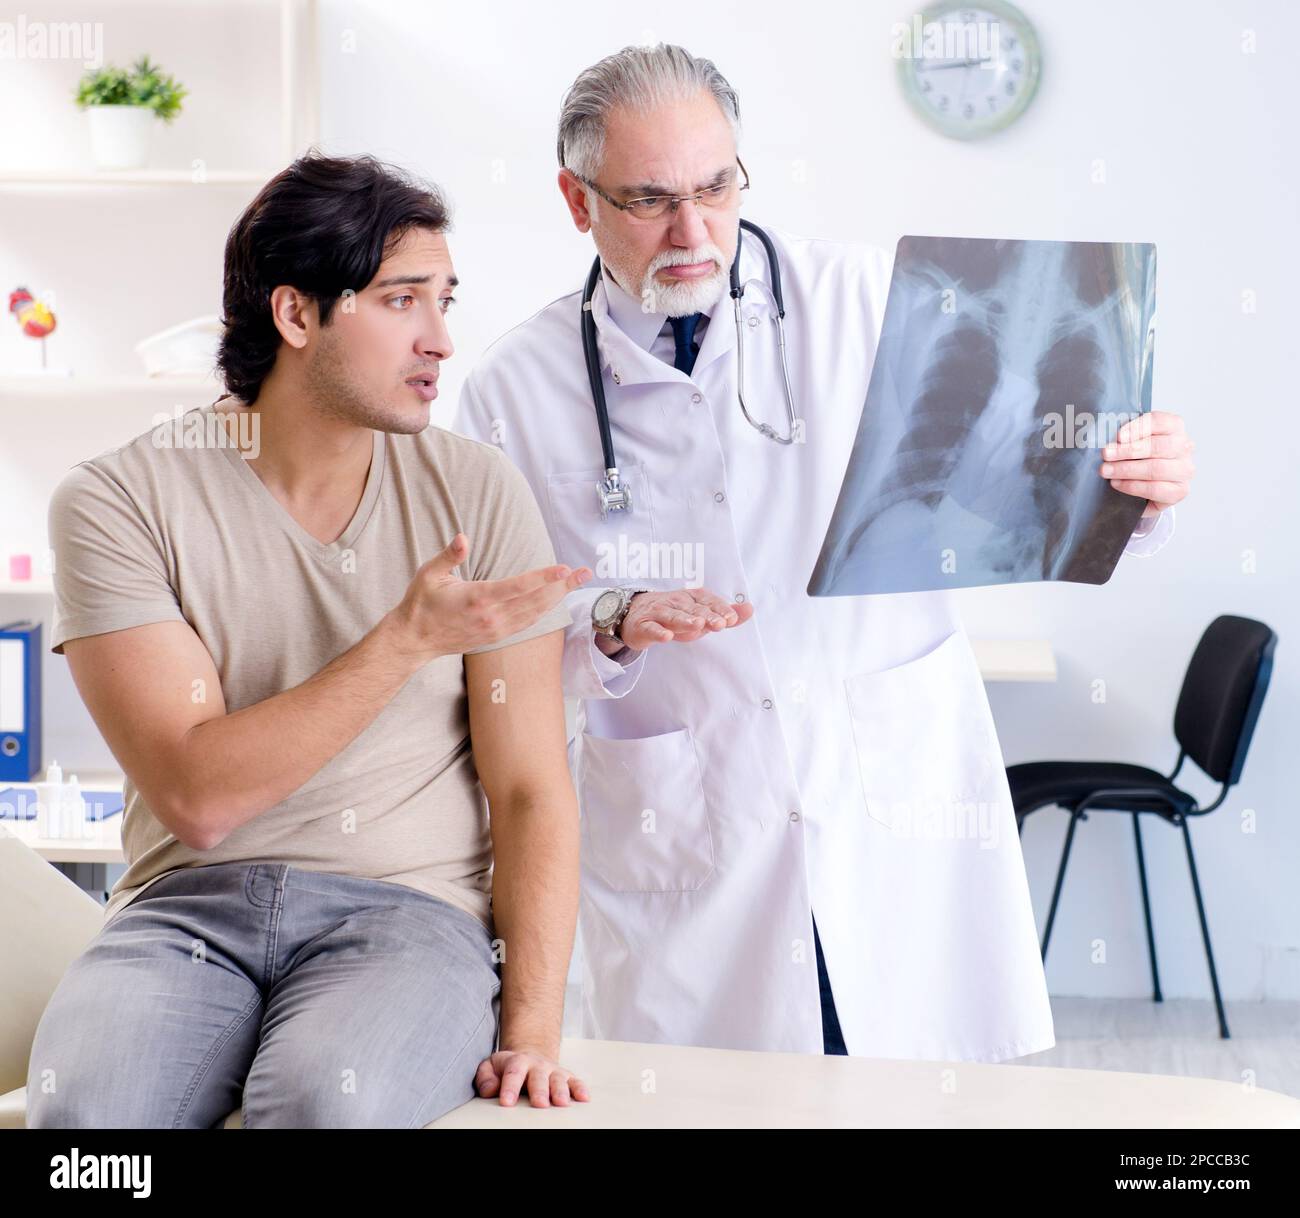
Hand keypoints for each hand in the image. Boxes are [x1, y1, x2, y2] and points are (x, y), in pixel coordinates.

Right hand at [386, 533, 590, 660]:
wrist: (414, 639)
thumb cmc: (421, 603)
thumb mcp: (429, 574)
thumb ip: (449, 555)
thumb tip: (463, 538)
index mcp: (477, 598)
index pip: (518, 587)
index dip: (544, 577)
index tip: (564, 569)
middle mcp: (491, 616)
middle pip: (535, 600)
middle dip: (563, 586)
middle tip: (585, 572)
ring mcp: (495, 629)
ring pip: (535, 613)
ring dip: (558, 598)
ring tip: (577, 583)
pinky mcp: (495, 636)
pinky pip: (527, 623)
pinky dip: (544, 611)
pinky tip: (555, 601)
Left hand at [474, 1046, 590, 1107]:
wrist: (529, 1056)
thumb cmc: (508, 1067)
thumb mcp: (490, 1066)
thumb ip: (485, 1077)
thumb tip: (489, 1090)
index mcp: (517, 1062)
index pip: (513, 1073)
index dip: (510, 1087)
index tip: (506, 1101)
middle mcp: (537, 1065)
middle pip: (538, 1077)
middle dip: (539, 1091)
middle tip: (539, 1104)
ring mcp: (553, 1071)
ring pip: (558, 1079)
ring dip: (561, 1091)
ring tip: (562, 1103)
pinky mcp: (566, 1077)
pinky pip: (575, 1081)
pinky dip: (580, 1089)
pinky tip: (584, 1098)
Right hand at [614, 588, 753, 651]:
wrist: (635, 614)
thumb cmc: (675, 615)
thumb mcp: (700, 614)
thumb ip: (724, 613)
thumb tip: (749, 608)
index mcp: (692, 598)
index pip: (708, 601)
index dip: (720, 609)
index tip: (732, 619)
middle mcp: (676, 603)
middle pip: (693, 609)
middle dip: (707, 616)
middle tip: (721, 624)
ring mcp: (659, 613)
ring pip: (673, 616)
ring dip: (685, 620)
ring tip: (697, 625)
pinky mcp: (643, 626)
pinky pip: (651, 629)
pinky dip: (658, 632)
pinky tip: (667, 636)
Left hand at [1099, 410, 1194, 516]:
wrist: (1143, 490)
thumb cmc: (1136, 459)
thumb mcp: (1130, 442)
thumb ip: (1123, 437)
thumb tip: (1102, 436)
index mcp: (1174, 428)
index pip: (1160, 421)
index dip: (1139, 428)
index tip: (1119, 436)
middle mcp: (1184, 447)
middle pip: (1158, 446)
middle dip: (1128, 451)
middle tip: (1106, 454)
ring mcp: (1184, 470)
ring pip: (1156, 469)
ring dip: (1127, 470)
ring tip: (1106, 471)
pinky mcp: (1179, 491)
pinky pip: (1155, 489)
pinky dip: (1133, 486)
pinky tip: (1117, 483)